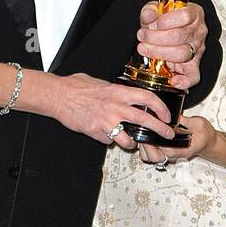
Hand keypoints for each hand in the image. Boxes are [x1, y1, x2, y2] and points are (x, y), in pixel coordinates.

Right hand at [52, 72, 176, 148]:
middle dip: (160, 129)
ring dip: (131, 143)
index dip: (161, 107)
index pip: (147, 98)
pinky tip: (105, 134)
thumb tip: (125, 96)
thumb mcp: (101, 83)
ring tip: (130, 142)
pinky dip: (109, 140)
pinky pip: (108, 141)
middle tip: (167, 134)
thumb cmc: (76, 86)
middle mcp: (115, 107)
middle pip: (145, 120)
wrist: (58, 96)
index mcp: (118, 92)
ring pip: (128, 139)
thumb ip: (115, 91)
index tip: (166, 115)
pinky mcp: (95, 132)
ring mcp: (105, 121)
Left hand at [135, 1, 205, 89]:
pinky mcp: (193, 66)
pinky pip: (193, 77)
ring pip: (182, 54)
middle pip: (180, 36)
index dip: (166, 21)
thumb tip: (149, 16)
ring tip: (145, 49)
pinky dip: (184, 81)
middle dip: (156, 37)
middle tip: (143, 36)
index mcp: (194, 14)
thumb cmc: (164, 21)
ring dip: (160, 53)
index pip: (185, 16)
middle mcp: (199, 32)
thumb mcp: (155, 10)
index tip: (153, 24)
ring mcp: (198, 50)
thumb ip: (150, 11)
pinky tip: (173, 80)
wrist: (167, 33)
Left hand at [138, 116, 214, 164]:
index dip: (156, 142)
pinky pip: (149, 154)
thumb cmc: (204, 135)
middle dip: (146, 145)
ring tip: (144, 133)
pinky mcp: (163, 152)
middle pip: (153, 157)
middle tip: (144, 131)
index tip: (151, 131)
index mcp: (182, 151)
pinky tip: (146, 136)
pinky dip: (145, 147)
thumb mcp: (199, 124)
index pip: (166, 151)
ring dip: (144, 147)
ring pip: (149, 157)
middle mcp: (173, 155)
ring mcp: (167, 155)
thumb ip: (185, 120)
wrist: (207, 141)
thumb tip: (173, 114)